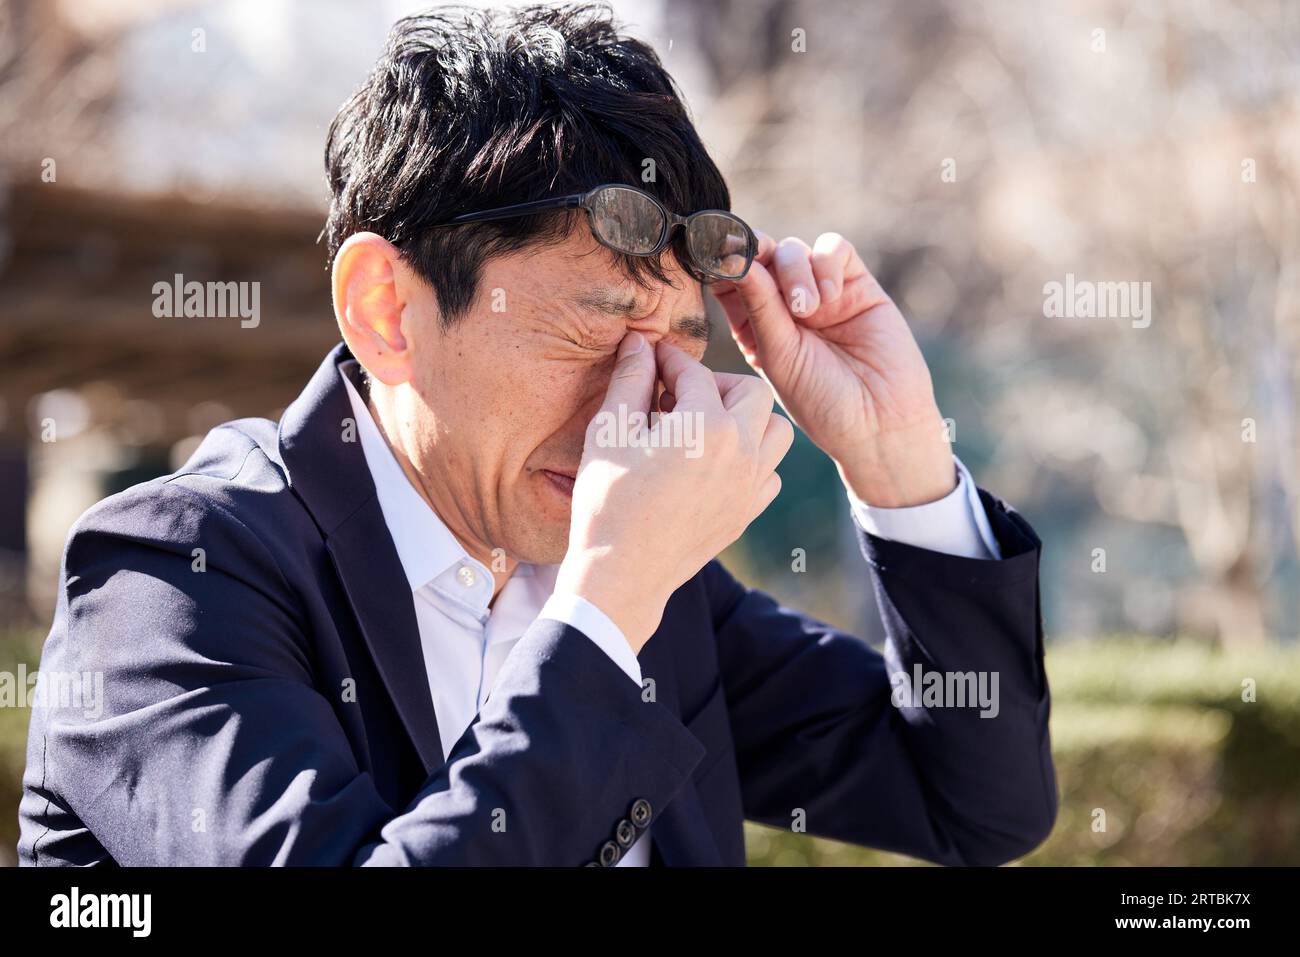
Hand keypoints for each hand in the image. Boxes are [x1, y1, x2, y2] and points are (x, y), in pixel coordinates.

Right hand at [556, 332, 793, 651]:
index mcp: (707, 426)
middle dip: (718, 383)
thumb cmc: (609, 501)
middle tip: (680, 395)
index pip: (695, 372)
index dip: (668, 360)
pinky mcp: (748, 513)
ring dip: (747, 419)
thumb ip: (630, 380)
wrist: (623, 574)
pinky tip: (715, 465)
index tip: (651, 360)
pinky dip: (752, 460)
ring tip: (707, 426)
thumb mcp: (610, 432)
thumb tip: (641, 341)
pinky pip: (769, 472)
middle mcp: (741, 452)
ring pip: (775, 431)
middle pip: (752, 392)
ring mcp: (750, 486)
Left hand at [711, 231, 954, 506]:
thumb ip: (758, 305)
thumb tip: (734, 258)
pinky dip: (826, 264)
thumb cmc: (821, 401)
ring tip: (807, 309)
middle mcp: (784, 305)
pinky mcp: (856, 284)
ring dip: (794, 271)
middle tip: (753, 258)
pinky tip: (830, 298)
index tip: (716, 257)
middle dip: (754, 252)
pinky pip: (834, 248)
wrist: (880, 422)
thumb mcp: (777, 354)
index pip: (730, 280)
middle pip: (761, 255)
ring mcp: (820, 292)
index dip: (721, 262)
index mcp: (754, 325)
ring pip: (793, 250)